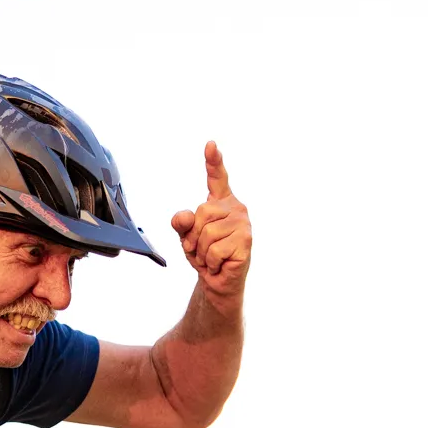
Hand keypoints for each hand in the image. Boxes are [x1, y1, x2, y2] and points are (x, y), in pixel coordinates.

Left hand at [169, 142, 250, 311]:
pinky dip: (211, 262)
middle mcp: (235, 209)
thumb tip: (184, 217)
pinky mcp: (245, 242)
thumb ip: (182, 223)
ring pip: (206, 233)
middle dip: (194, 236)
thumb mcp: (187, 237)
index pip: (217, 178)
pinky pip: (214, 249)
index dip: (213, 161)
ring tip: (211, 257)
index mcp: (221, 202)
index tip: (210, 145)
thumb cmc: (205, 255)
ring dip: (202, 252)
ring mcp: (243, 225)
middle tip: (202, 249)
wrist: (218, 282)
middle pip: (201, 212)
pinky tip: (220, 264)